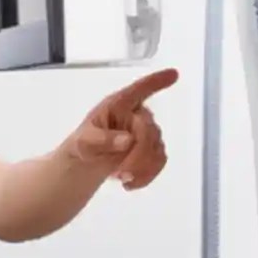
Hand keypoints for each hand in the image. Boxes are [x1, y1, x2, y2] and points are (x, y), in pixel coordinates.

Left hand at [59, 68, 178, 190]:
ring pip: (157, 149)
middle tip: (121, 172)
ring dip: (140, 167)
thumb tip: (127, 140)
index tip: (173, 74)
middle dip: (137, 154)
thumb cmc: (84, 143)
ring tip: (121, 177)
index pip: (140, 89)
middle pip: (149, 131)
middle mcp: (137, 114)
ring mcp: (148, 132)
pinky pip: (160, 161)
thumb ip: (102, 139)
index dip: (156, 82)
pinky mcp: (154, 149)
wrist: (88, 162)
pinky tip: (130, 184)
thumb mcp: (84, 141)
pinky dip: (146, 175)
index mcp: (119, 104)